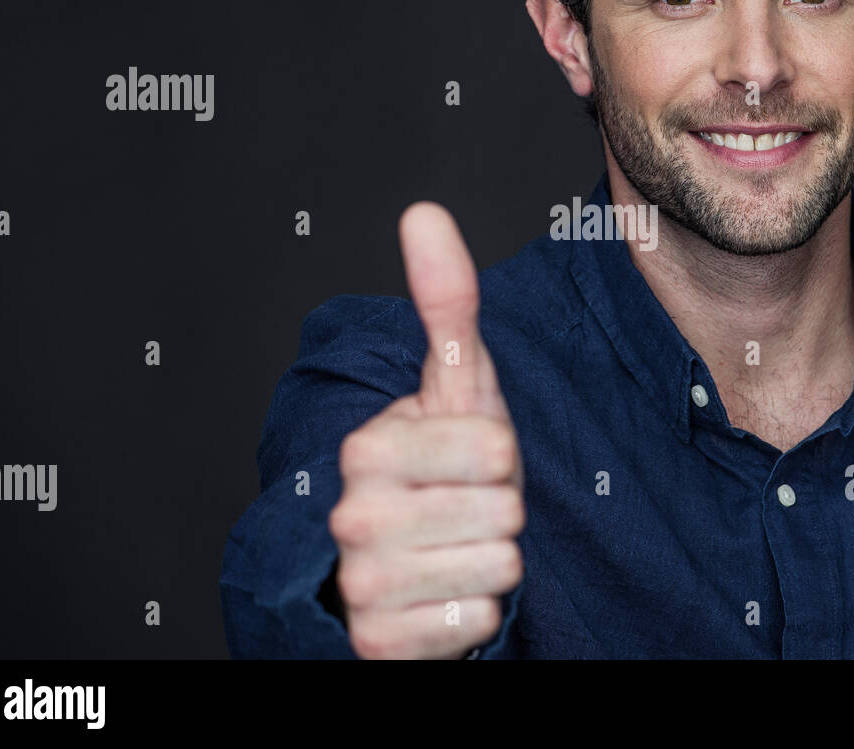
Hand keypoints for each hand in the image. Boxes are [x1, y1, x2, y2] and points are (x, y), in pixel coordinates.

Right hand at [329, 202, 524, 658]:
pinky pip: (476, 621)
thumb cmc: (443, 465)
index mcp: (367, 446)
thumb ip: (445, 301)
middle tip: (465, 507)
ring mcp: (361, 582)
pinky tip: (444, 594)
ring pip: (496, 567)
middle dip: (500, 510)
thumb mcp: (455, 383)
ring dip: (493, 560)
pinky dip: (476, 610)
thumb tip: (423, 211)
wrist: (410, 561)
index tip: (468, 460)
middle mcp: (351, 515)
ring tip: (457, 547)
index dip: (499, 456)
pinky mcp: (378, 643)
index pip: (494, 446)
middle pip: (501, 510)